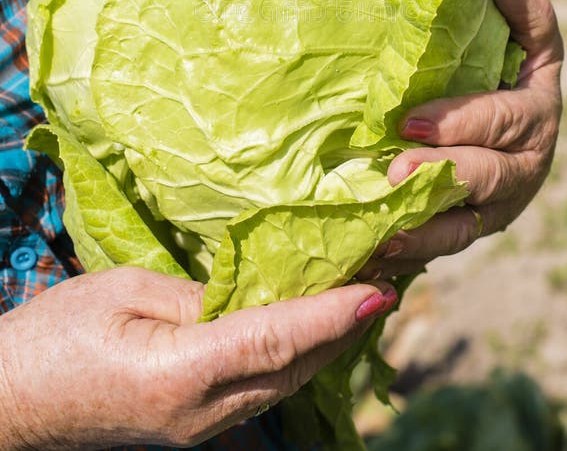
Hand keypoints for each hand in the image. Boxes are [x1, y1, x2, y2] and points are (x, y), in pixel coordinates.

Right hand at [0, 267, 395, 449]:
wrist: (9, 402)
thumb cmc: (55, 335)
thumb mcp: (123, 291)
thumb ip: (197, 295)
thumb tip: (254, 291)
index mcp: (178, 375)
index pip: (275, 341)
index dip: (331, 315)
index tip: (377, 291)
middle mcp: (200, 415)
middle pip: (292, 370)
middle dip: (344, 329)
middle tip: (384, 282)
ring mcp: (198, 430)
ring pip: (282, 386)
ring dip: (325, 345)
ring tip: (359, 301)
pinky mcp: (193, 428)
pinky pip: (259, 391)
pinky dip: (293, 359)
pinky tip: (308, 331)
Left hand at [360, 0, 562, 279]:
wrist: (512, 136)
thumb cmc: (511, 79)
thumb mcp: (531, 47)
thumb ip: (527, 16)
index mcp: (534, 121)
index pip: (502, 121)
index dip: (460, 122)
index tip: (410, 122)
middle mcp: (518, 172)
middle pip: (484, 180)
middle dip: (440, 178)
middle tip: (393, 176)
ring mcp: (491, 210)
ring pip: (460, 229)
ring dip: (421, 233)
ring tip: (380, 234)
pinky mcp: (464, 231)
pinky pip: (436, 249)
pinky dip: (406, 253)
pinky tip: (370, 254)